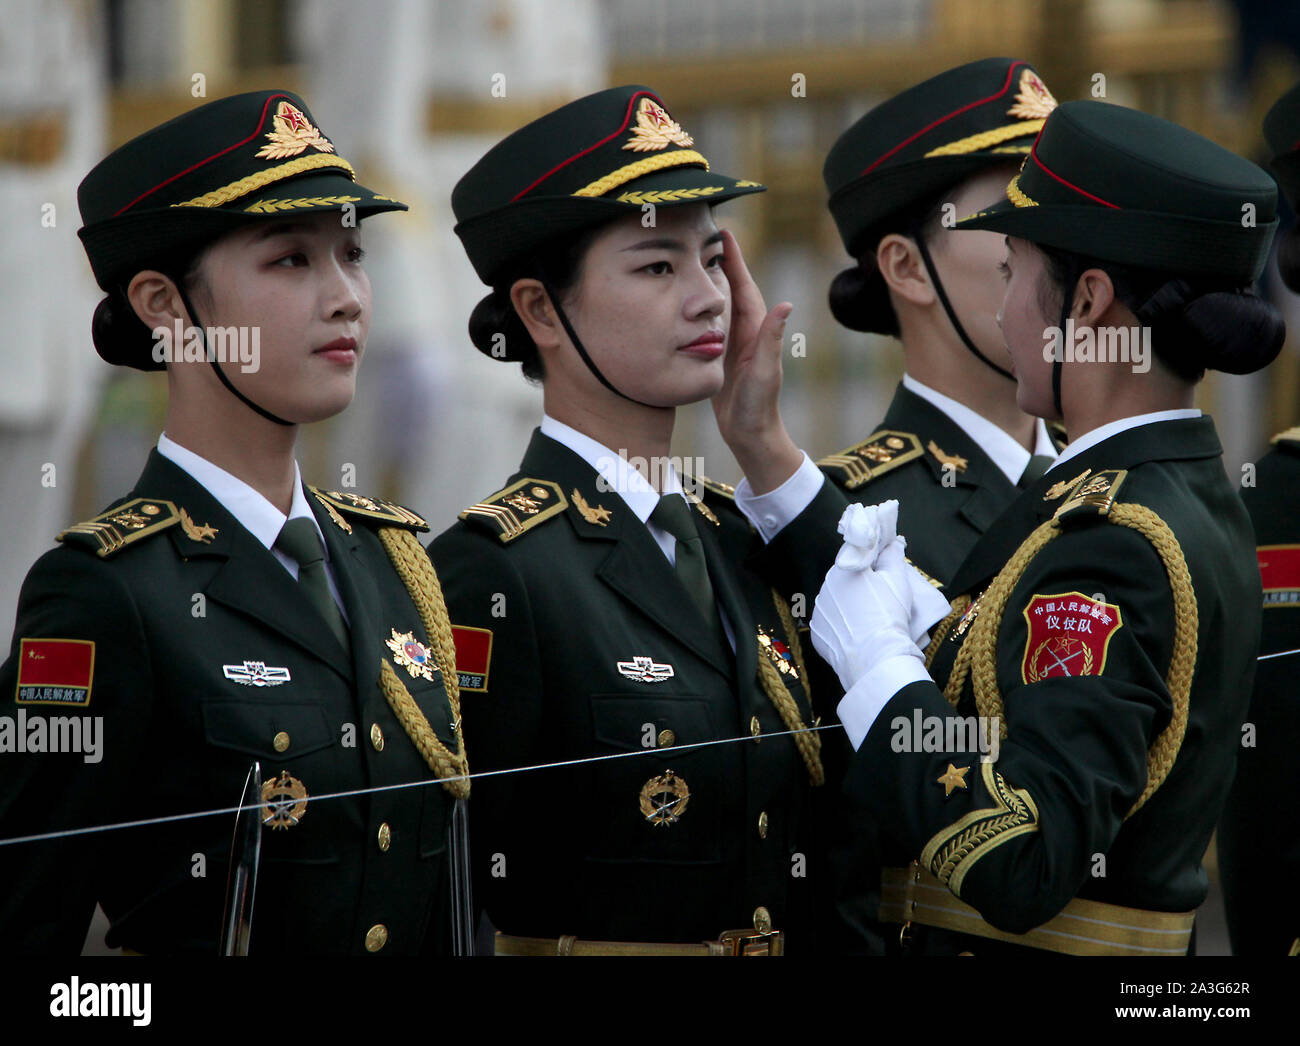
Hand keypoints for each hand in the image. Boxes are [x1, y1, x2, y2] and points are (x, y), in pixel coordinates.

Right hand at [711, 229, 799, 493]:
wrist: (751, 434)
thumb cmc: (758, 406)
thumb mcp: (764, 371)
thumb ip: (770, 339)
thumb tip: (787, 304)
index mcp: (755, 331)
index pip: (744, 286)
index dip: (734, 260)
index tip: (724, 232)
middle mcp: (746, 333)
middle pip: (732, 288)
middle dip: (721, 261)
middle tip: (706, 234)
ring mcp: (734, 344)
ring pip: (720, 304)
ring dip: (710, 280)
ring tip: (695, 258)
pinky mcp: (721, 357)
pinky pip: (711, 324)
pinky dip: (702, 307)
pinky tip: (690, 302)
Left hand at [811, 557, 921, 693]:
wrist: (875, 657)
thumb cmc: (888, 615)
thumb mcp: (898, 580)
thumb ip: (893, 555)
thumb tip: (893, 542)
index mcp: (842, 569)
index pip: (857, 561)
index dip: (873, 568)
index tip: (884, 579)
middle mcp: (824, 587)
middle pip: (845, 582)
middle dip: (860, 589)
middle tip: (880, 603)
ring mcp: (818, 612)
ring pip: (836, 604)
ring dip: (849, 608)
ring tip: (869, 622)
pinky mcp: (816, 634)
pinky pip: (830, 625)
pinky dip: (842, 628)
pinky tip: (857, 635)